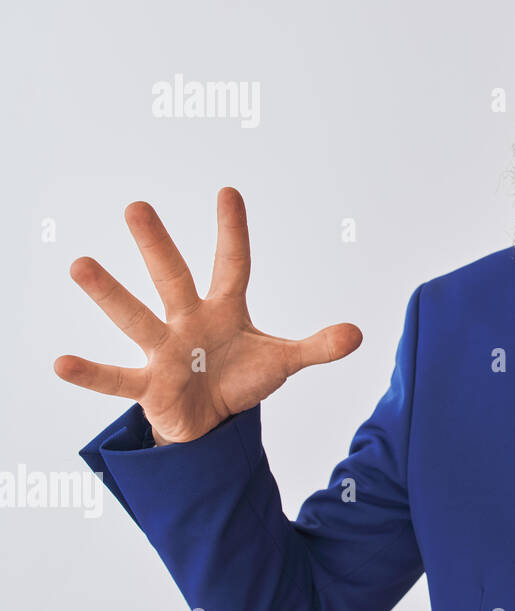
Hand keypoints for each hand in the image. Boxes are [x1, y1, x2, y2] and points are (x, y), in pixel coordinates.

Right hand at [54, 188, 361, 442]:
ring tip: (80, 264)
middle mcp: (188, 321)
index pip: (234, 264)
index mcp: (225, 309)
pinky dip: (90, 374)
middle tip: (136, 205)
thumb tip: (358, 333)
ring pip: (136, 318)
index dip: (234, 232)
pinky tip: (60, 362)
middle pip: (174, 278)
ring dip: (110, 294)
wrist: (211, 419)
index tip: (229, 191)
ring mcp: (164, 351)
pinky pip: (116, 378)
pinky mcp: (148, 386)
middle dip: (157, 245)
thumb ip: (317, 347)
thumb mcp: (283, 362)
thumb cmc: (240, 377)